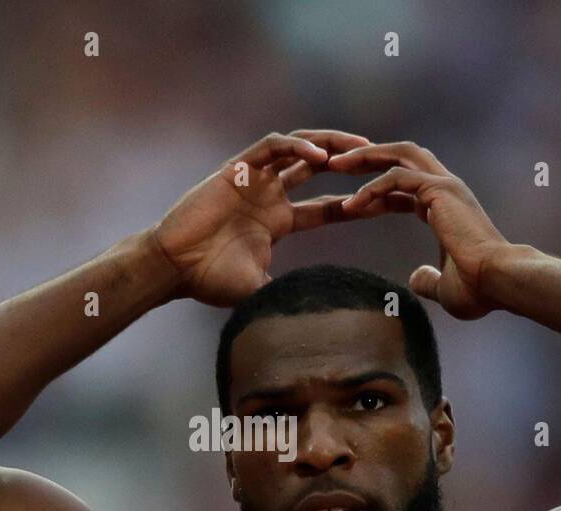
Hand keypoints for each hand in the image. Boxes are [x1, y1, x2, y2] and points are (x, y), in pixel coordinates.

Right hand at [151, 130, 371, 306]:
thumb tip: (324, 316)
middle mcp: (269, 196)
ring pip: (299, 148)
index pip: (327, 208)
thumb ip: (291, 292)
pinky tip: (319, 156)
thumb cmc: (210, 280)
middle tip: (383, 164)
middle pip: (319, 169)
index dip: (356, 204)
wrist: (174, 267)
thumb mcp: (263, 289)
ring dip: (331, 144)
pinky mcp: (237, 169)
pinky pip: (271, 148)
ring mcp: (254, 180)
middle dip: (351, 164)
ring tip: (360, 148)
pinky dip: (295, 147)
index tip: (386, 205)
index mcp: (278, 221)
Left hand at [329, 142, 509, 319]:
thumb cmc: (477, 289)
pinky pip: (396, 179)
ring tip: (333, 164)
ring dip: (364, 157)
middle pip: (401, 157)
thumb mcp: (443, 287)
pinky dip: (371, 187)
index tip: (348, 200)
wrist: (498, 282)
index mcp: (445, 205)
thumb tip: (415, 279)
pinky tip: (350, 205)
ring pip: (398, 155)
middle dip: (366, 156)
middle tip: (333, 163)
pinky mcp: (440, 190)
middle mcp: (447, 188)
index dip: (375, 189)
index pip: (404, 184)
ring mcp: (445, 185)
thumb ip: (427, 280)